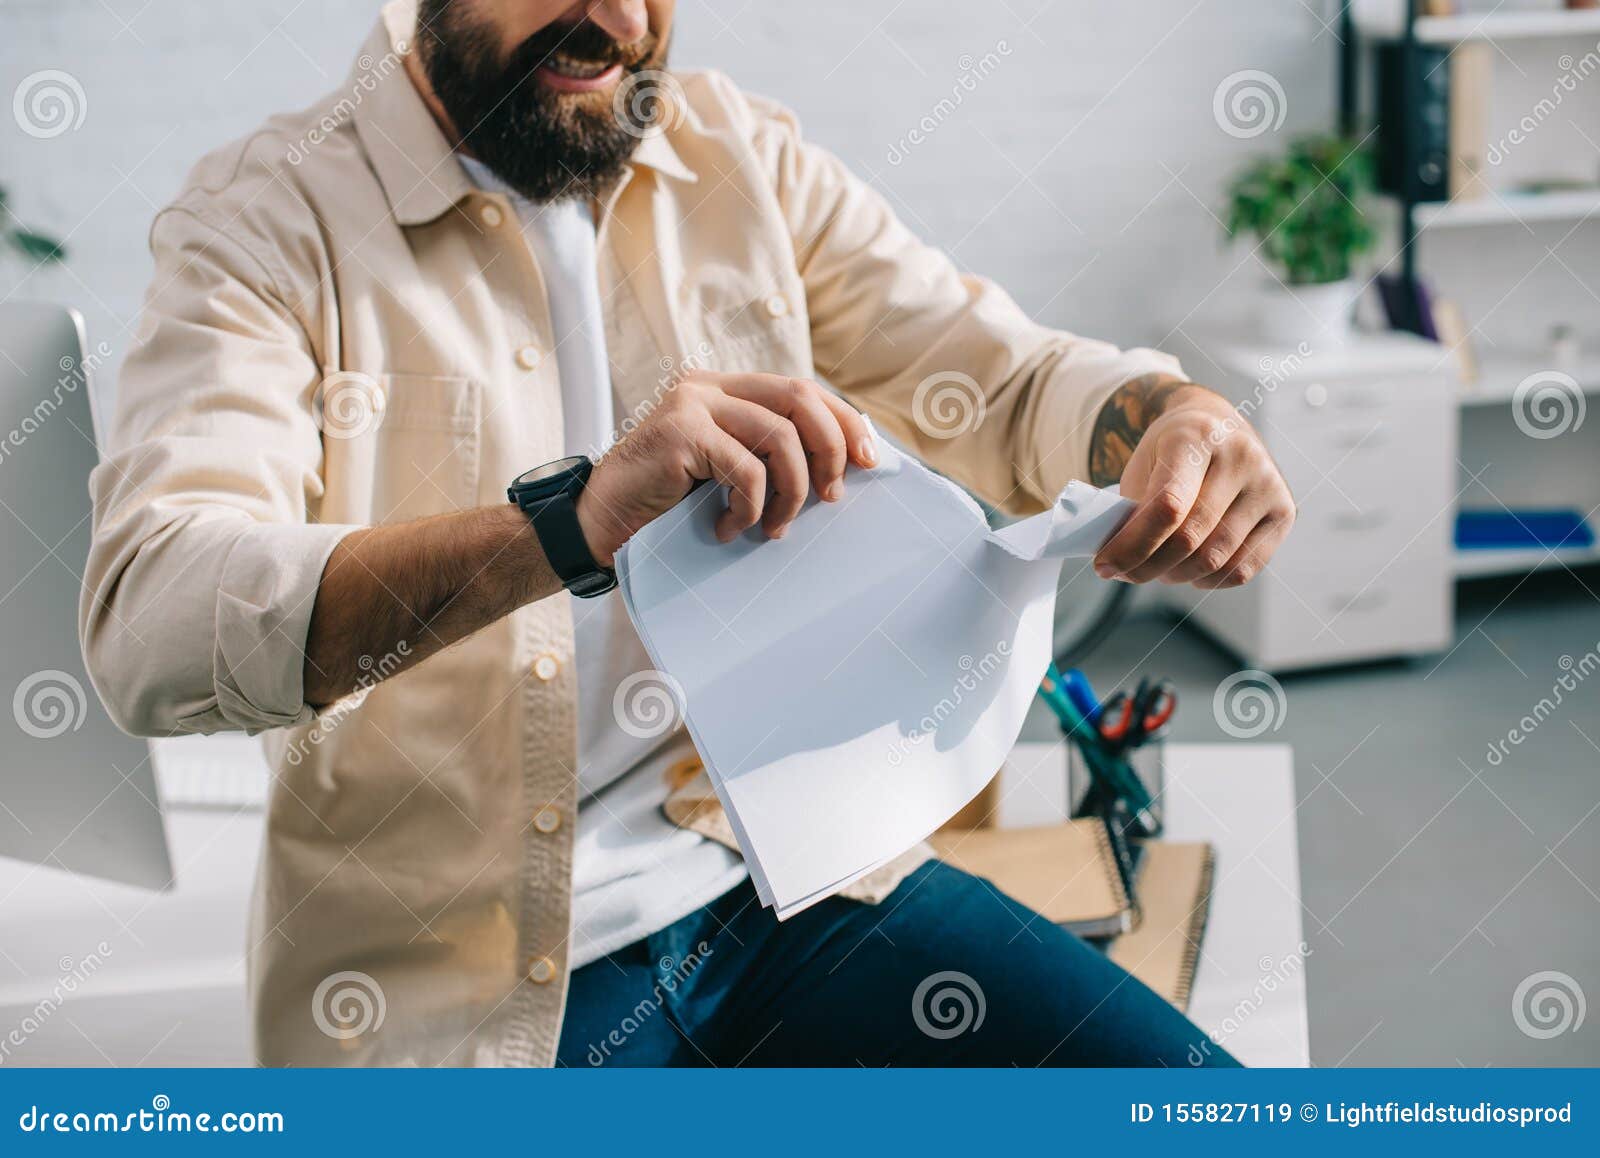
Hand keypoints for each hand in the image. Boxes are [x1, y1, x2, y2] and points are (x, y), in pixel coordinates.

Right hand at [576, 372, 877, 567]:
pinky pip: (745, 470)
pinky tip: (727, 528)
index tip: (868, 460)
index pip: (803, 390)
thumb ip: (768, 456)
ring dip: (790, 492)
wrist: (600, 522)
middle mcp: (709, 386)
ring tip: (773, 527)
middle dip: (831, 448)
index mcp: (725, 389)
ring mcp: (692, 405)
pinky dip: (748, 508)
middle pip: (800, 399)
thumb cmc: (667, 506)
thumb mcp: (727, 472)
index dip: (844, 421)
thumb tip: (843, 466)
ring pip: (778, 437)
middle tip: (832, 496)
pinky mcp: (679, 433)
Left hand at [1093, 384, 1293, 587]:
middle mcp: (1242, 457)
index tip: (1103, 565)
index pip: (1167, 505)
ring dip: (1174, 576)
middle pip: (1189, 538)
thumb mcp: (1142, 465)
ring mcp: (1269, 485)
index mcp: (1196, 437)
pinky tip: (1188, 570)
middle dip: (1146, 566)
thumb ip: (1132, 509)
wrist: (1218, 426)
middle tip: (1122, 573)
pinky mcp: (1284, 512)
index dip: (1132, 544)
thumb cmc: (1171, 452)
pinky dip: (1207, 581)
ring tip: (1153, 571)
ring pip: (1215, 560)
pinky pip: (1242, 569)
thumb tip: (1119, 562)